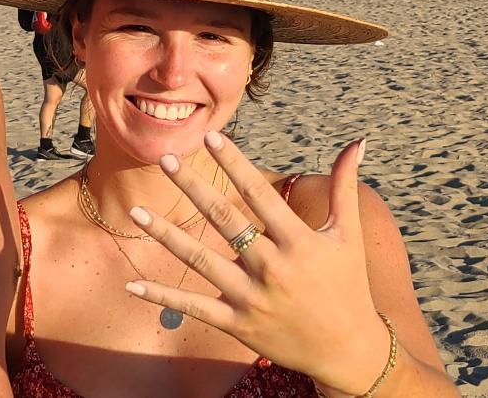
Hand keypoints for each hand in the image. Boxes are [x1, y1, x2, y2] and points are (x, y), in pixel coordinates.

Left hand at [124, 132, 389, 394]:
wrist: (348, 350)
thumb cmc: (348, 285)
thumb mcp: (347, 234)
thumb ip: (344, 186)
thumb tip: (356, 142)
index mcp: (298, 241)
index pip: (258, 193)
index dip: (233, 163)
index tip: (210, 137)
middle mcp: (272, 266)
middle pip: (224, 219)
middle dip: (192, 187)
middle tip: (166, 158)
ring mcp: (252, 297)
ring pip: (200, 260)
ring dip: (165, 235)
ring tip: (136, 210)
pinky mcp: (238, 323)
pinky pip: (193, 307)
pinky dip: (162, 296)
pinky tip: (131, 283)